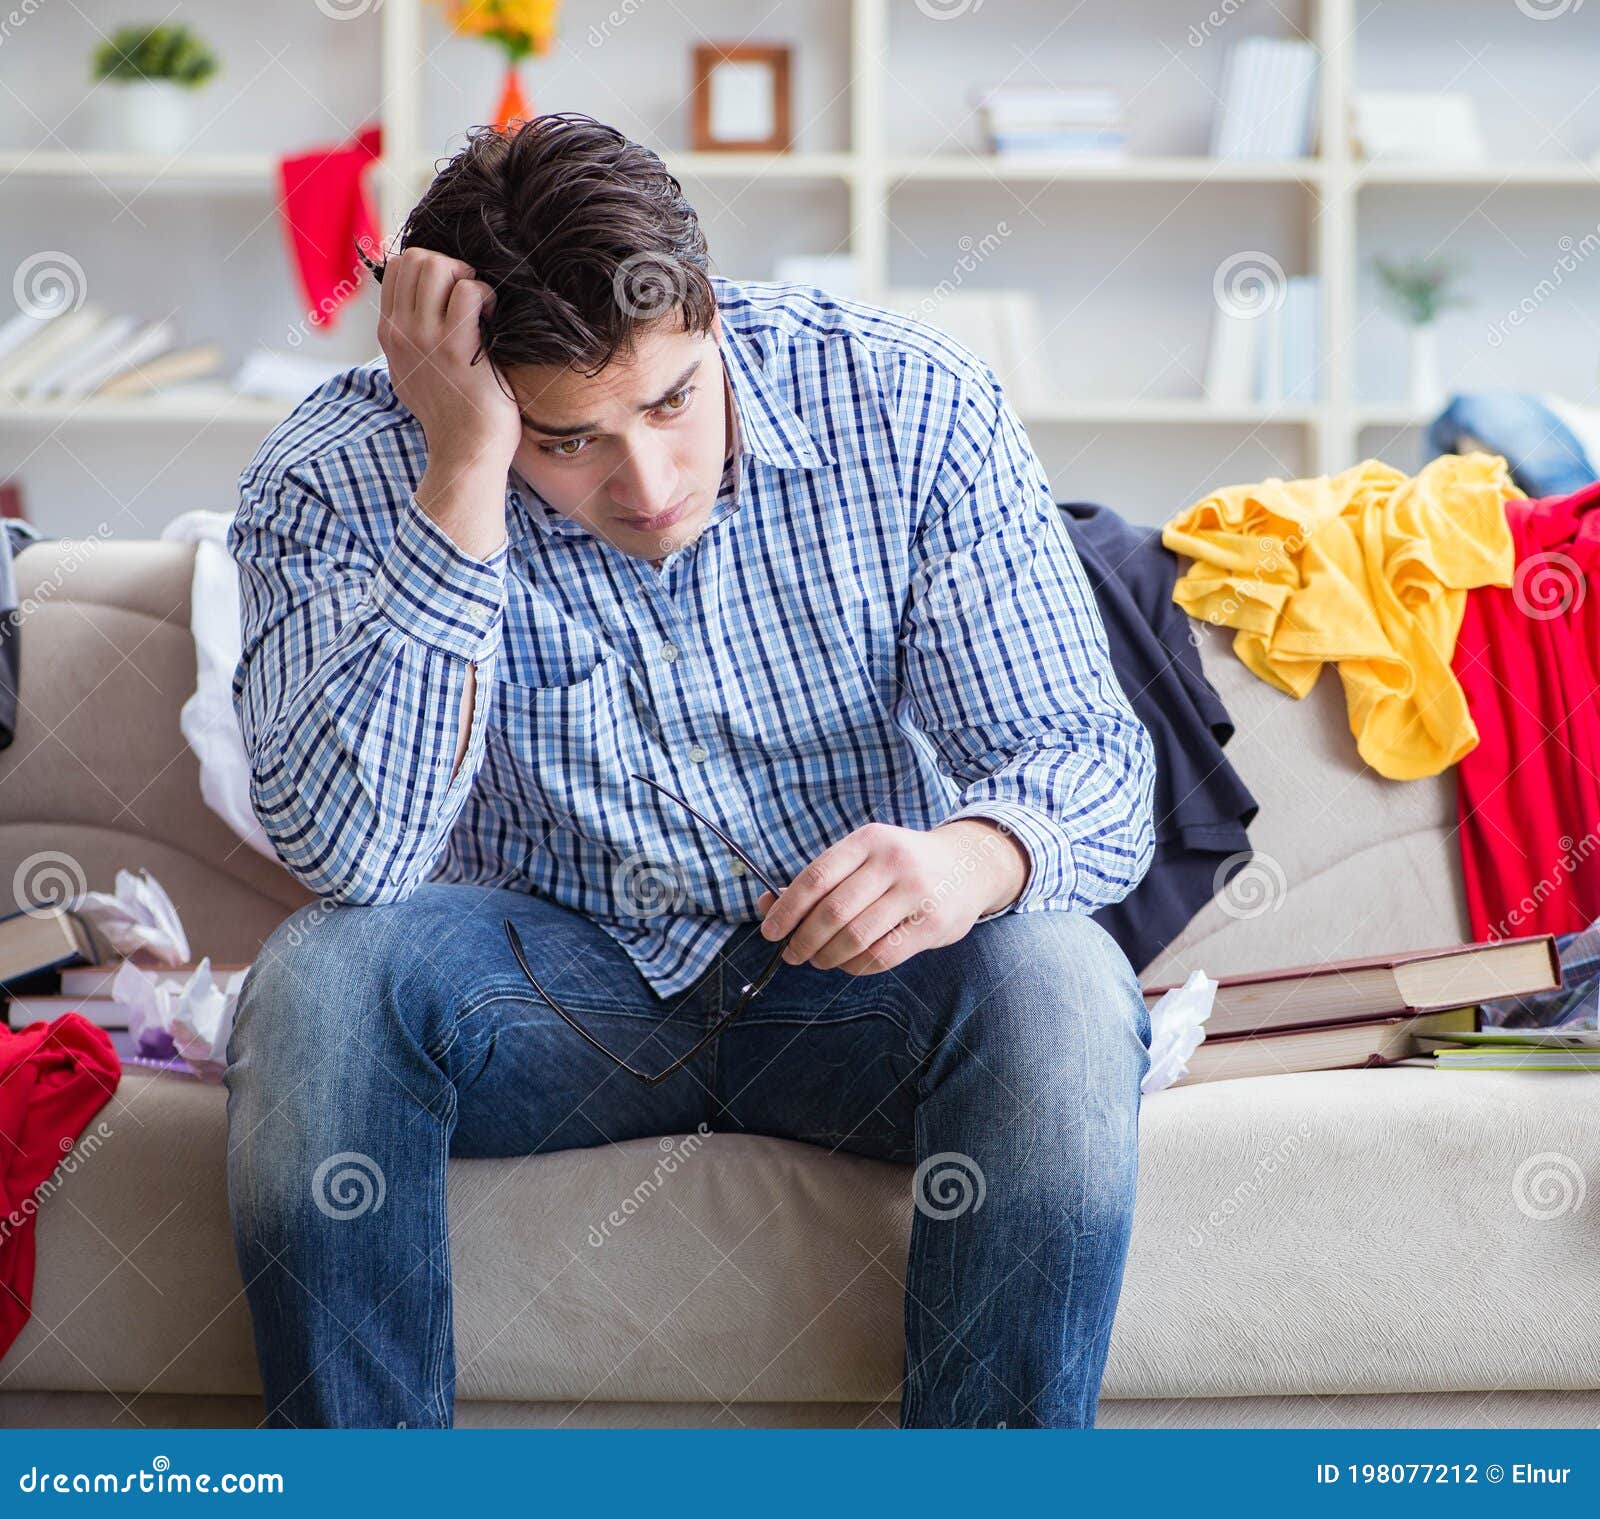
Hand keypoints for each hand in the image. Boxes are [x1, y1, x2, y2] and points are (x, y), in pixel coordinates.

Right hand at [377, 246, 521, 479]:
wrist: (465, 452)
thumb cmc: (450, 415)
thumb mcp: (411, 374)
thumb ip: (407, 340)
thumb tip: (414, 309)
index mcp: (389, 334)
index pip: (396, 267)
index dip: (430, 266)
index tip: (452, 291)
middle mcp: (401, 332)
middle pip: (416, 259)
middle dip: (450, 266)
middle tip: (470, 295)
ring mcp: (425, 338)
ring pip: (437, 266)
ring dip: (467, 277)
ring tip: (481, 306)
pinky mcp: (456, 347)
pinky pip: (467, 291)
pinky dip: (485, 296)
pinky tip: (492, 319)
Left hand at [756, 819, 1029, 975]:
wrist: (969, 865)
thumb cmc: (902, 865)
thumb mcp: (863, 858)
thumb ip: (819, 881)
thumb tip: (766, 905)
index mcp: (868, 840)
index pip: (816, 877)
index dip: (787, 909)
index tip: (770, 932)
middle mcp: (893, 861)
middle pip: (833, 911)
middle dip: (804, 939)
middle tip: (792, 954)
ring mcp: (916, 892)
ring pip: (855, 937)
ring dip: (828, 956)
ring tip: (819, 960)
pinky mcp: (933, 923)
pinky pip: (882, 955)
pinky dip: (856, 966)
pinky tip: (848, 963)